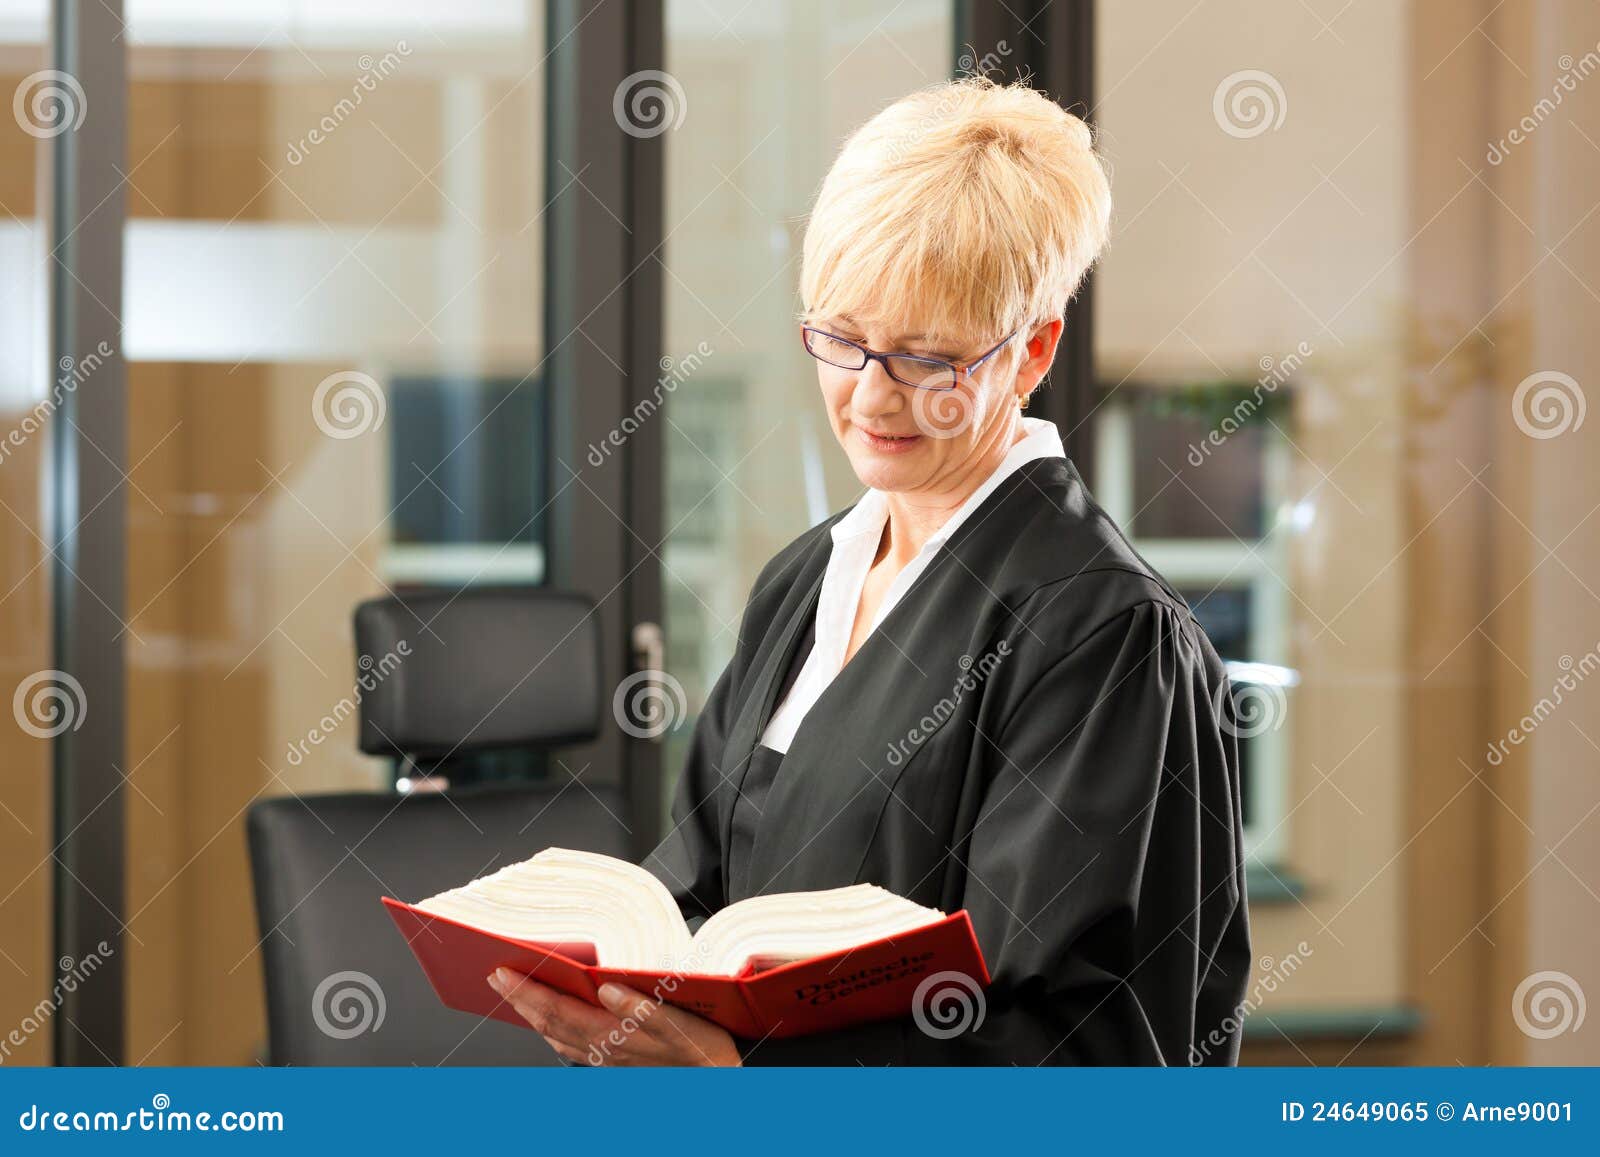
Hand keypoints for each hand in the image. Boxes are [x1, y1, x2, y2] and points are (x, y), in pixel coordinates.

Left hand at [486, 968, 741, 1066]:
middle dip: (520, 1000)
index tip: (502, 973)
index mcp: (614, 1036)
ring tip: (515, 995)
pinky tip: (551, 1023)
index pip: (557, 1010)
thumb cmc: (702, 1053)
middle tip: (495, 976)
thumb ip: (641, 1009)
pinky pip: (570, 1047)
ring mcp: (606, 1059)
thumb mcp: (679, 1025)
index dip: (527, 992)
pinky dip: (552, 1031)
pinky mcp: (614, 1062)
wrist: (717, 1084)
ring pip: (556, 1037)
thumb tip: (607, 989)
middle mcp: (603, 1050)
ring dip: (532, 1015)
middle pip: (549, 1024)